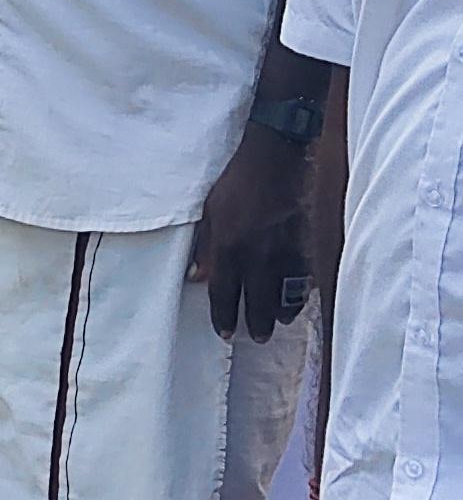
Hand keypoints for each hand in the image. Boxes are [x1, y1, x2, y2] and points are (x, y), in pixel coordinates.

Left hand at [191, 124, 313, 342]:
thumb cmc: (234, 184)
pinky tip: (296, 302)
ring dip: (279, 313)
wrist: (273, 162)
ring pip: (283, 294)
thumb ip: (204, 247)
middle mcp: (255, 255)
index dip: (224, 316)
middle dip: (255, 323)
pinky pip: (301, 278)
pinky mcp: (302, 244)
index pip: (223, 292)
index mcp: (227, 247)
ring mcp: (282, 251)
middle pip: (256, 300)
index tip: (225, 333)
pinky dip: (299, 293)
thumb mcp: (208, 212)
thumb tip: (197, 277)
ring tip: (275, 324)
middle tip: (255, 338)